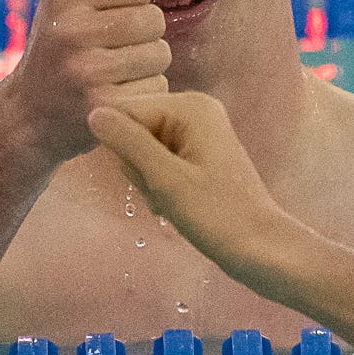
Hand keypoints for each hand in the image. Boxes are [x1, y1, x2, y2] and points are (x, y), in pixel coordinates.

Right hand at [0, 0, 172, 162]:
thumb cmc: (61, 42)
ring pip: (160, 53)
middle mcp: (71, 31)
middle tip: (120, 42)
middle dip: (147, 30)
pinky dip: (146, 88)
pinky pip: (157, 86)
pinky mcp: (104, 106)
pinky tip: (120, 89)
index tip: (116, 9)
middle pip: (154, 18)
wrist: (30, 110)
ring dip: (149, 60)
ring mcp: (86, 71)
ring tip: (120, 66)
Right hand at [86, 91, 306, 287]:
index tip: (147, 178)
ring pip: (141, 150)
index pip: (123, 111)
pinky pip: (158, 161)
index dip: (122, 149)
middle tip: (164, 193)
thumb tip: (92, 113)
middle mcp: (194, 109)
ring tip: (171, 200)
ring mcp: (197, 131)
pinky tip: (175, 203)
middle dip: (137, 166)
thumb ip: (128, 143)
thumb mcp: (167, 180)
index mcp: (190, 106)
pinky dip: (159, 185)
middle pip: (132, 129)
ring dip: (147, 180)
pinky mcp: (197, 152)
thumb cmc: (218, 215)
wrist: (261, 248)